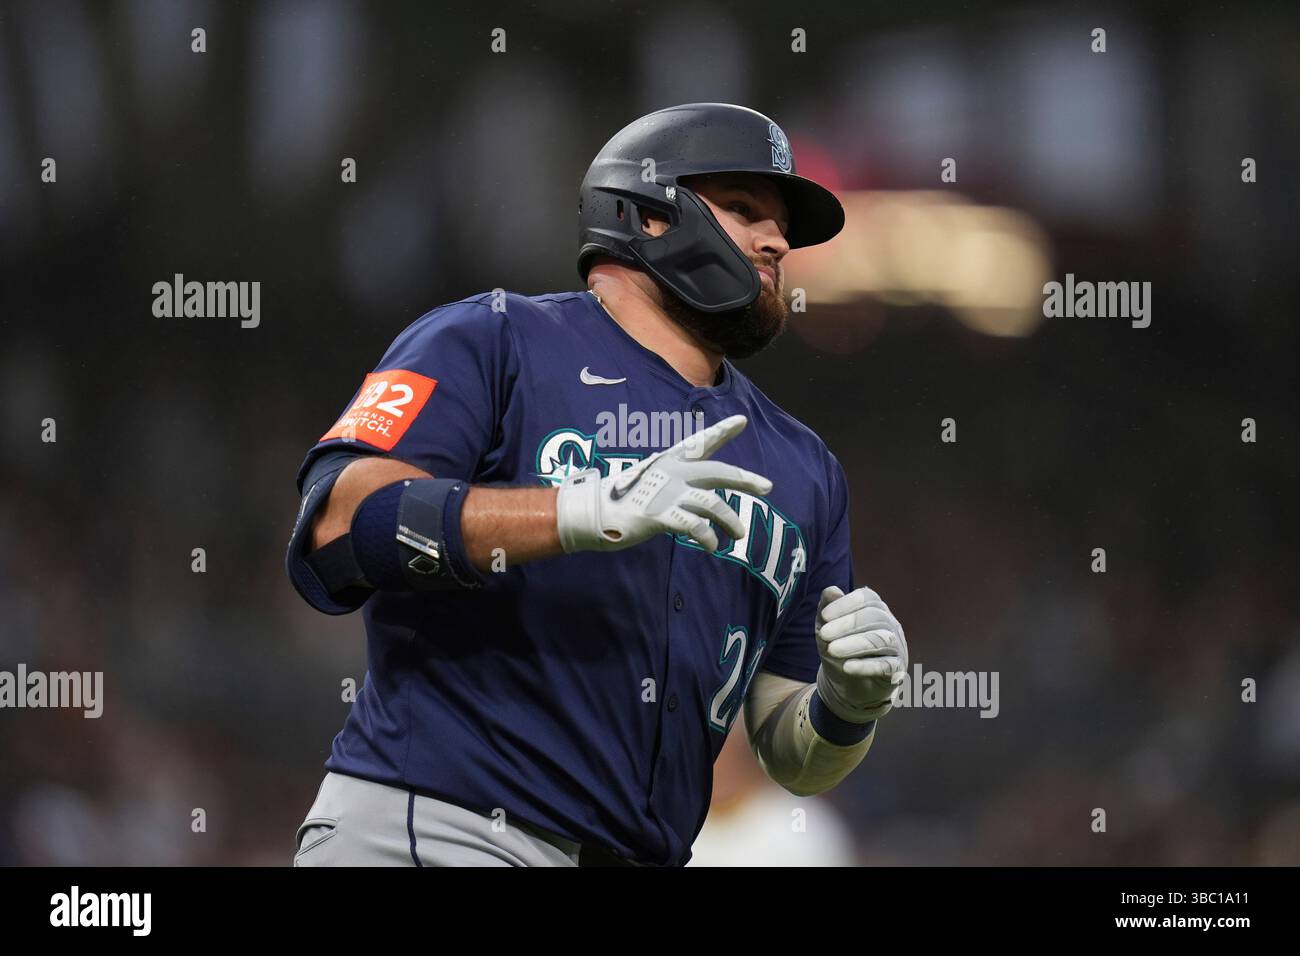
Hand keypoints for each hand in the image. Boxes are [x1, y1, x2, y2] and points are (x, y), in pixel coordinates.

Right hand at [555, 414, 771, 553]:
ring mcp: (667, 493)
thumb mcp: (650, 483)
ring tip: (738, 535)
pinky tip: (712, 546)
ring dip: (730, 521)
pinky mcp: (660, 515)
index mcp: (668, 462)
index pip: (700, 442)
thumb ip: (675, 486)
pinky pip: (695, 527)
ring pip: (712, 504)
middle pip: (718, 471)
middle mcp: (672, 473)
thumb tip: (697, 497)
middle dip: (746, 480)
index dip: (722, 432)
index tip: (741, 421)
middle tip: (768, 487)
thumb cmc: (621, 500)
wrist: (592, 513)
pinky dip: (708, 538)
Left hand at [815, 585, 908, 722]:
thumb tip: (831, 590)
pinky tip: (847, 667)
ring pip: (884, 639)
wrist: (847, 684)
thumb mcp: (827, 628)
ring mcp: (896, 647)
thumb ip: (827, 608)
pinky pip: (887, 666)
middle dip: (848, 624)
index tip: (824, 616)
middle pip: (876, 617)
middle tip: (823, 634)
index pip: (867, 598)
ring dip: (856, 644)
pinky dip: (866, 666)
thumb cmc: (838, 648)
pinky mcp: (897, 670)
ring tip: (832, 650)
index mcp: (875, 609)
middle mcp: (890, 625)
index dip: (846, 604)